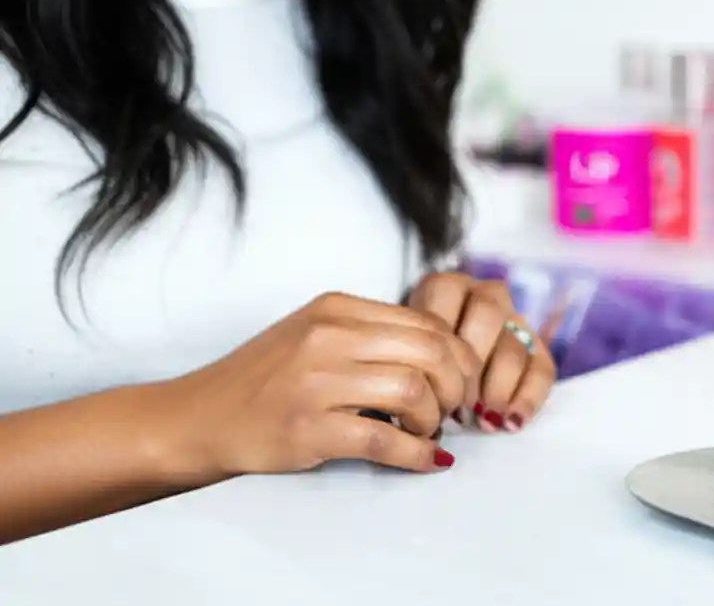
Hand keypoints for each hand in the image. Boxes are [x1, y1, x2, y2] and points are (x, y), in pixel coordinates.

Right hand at [156, 292, 470, 478]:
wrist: (198, 416)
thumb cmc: (266, 379)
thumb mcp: (317, 334)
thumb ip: (373, 334)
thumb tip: (446, 357)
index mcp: (337, 308)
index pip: (428, 322)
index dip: (458, 357)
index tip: (461, 383)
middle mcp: (328, 337)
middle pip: (432, 353)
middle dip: (455, 387)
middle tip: (452, 411)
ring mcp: (316, 383)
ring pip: (413, 393)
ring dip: (434, 420)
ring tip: (425, 432)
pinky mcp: (308, 429)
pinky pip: (384, 441)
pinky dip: (415, 454)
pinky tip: (423, 460)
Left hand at [409, 272, 554, 432]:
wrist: (436, 374)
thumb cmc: (414, 363)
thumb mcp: (403, 350)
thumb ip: (408, 356)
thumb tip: (415, 393)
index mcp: (447, 287)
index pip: (445, 294)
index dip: (436, 335)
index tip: (426, 378)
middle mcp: (486, 296)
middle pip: (489, 313)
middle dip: (472, 363)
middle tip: (457, 403)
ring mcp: (515, 321)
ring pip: (515, 345)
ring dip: (498, 387)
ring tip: (482, 420)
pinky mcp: (538, 350)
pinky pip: (543, 370)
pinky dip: (528, 399)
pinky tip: (511, 423)